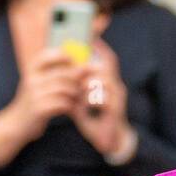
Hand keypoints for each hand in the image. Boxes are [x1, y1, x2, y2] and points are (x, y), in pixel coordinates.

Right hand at [0, 47, 81, 166]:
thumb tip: (80, 64)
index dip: (64, 56)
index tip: (74, 63)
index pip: (47, 56)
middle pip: (63, 73)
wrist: (17, 123)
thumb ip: (54, 73)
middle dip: (79, 78)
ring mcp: (35, 94)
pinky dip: (71, 105)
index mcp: (31, 70)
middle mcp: (31, 79)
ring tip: (80, 97)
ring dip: (77, 93)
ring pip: (65, 89)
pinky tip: (72, 108)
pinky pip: (63, 103)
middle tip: (89, 83)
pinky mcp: (39, 109)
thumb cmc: (34, 101)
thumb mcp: (38, 83)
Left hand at [71, 37, 131, 157]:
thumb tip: (57, 72)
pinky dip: (92, 99)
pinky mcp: (117, 110)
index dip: (99, 47)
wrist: (108, 138)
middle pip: (106, 65)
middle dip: (89, 63)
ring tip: (77, 88)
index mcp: (107, 80)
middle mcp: (116, 85)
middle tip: (74, 64)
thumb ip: (71, 85)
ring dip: (88, 82)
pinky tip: (84, 102)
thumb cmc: (92, 116)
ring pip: (105, 80)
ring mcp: (118, 97)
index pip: (107, 58)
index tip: (87, 37)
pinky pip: (105, 99)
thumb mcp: (79, 98)